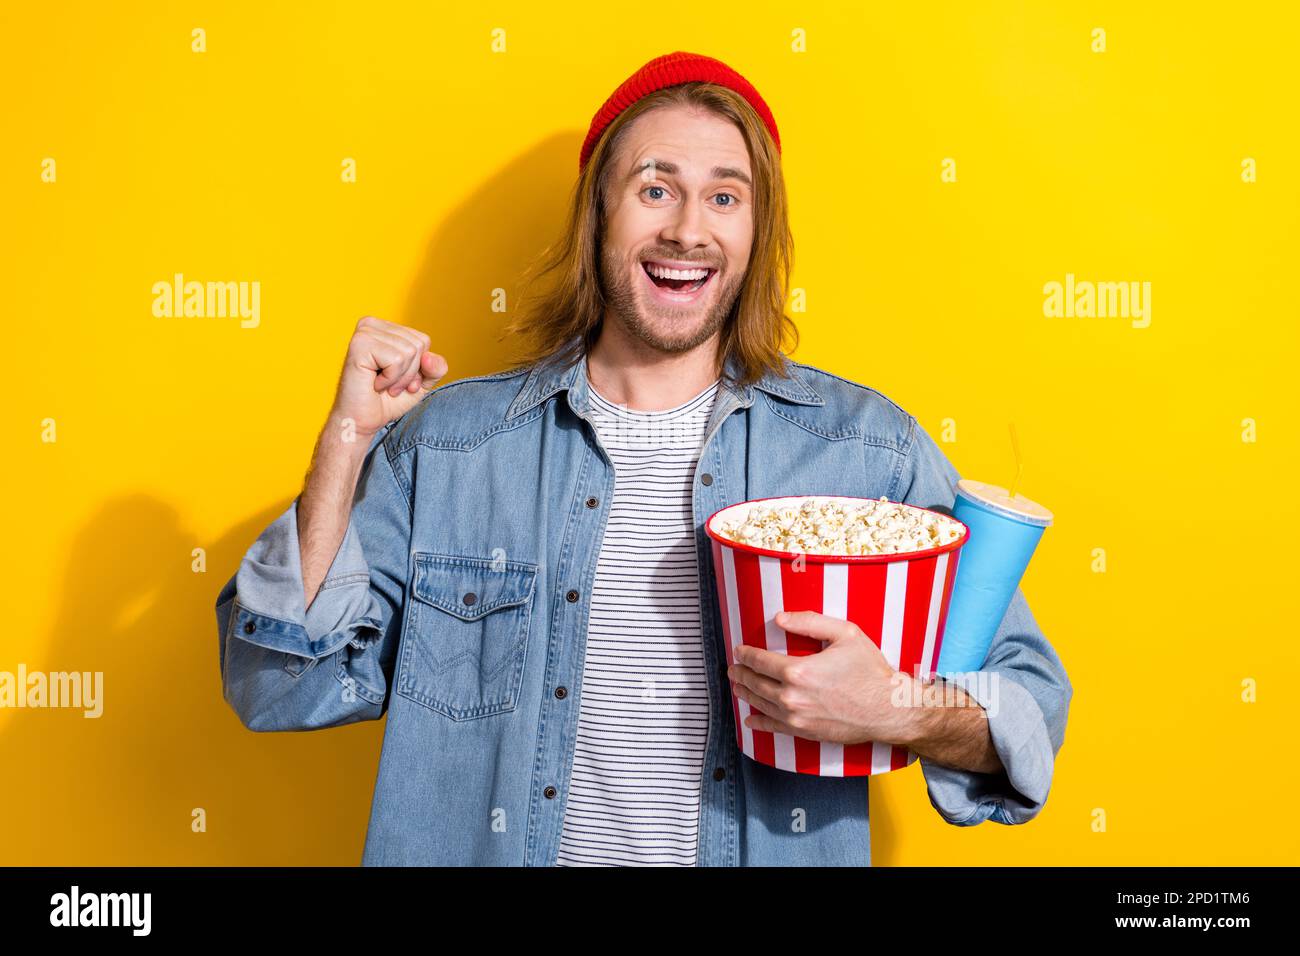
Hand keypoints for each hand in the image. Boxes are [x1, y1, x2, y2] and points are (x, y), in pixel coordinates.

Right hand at [330, 315, 448, 437]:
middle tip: (390, 385)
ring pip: (409, 351)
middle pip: (418, 344)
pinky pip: (396, 360)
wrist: (363, 420)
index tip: (399, 379)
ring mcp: (365, 332)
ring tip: (382, 385)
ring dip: (399, 378)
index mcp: (385, 328)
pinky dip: (390, 379)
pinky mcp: (359, 344)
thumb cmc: (388, 400)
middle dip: (410, 373)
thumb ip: (436, 367)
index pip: (423, 340)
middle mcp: (372, 324)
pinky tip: (375, 383)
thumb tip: (429, 356)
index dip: (418, 366)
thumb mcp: (422, 382)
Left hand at [726, 610, 918, 746]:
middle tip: (734, 668)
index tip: (740, 651)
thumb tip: (780, 619)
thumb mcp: (845, 633)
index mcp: (799, 671)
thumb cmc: (870, 671)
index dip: (746, 655)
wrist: (888, 709)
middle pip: (756, 683)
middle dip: (741, 674)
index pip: (760, 661)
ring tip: (738, 686)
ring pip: (761, 704)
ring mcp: (798, 718)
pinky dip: (759, 723)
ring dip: (745, 694)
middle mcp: (793, 697)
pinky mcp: (805, 733)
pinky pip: (774, 728)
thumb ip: (810, 622)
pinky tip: (751, 720)